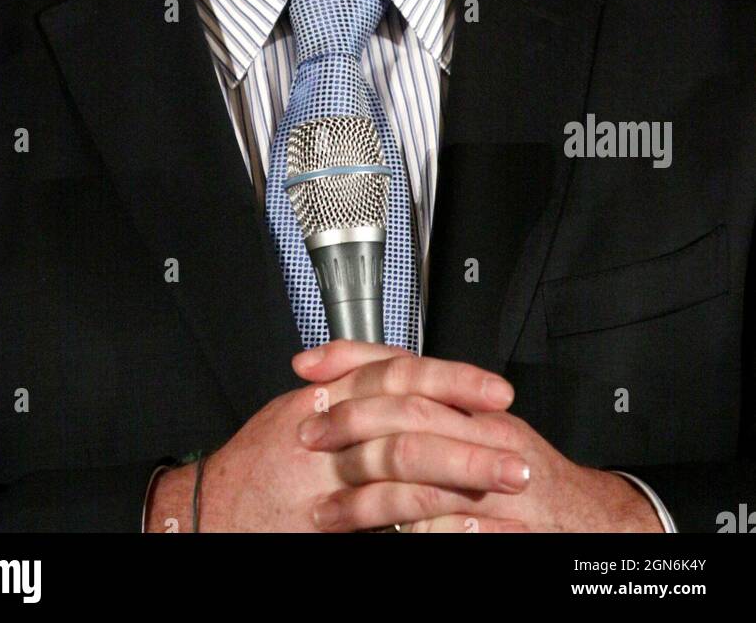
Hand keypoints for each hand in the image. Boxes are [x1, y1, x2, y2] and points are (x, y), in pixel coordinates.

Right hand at [146, 342, 518, 530]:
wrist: (209, 509)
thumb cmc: (255, 464)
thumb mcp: (299, 411)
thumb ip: (347, 387)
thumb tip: (401, 374)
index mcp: (327, 394)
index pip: (397, 372)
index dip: (451, 378)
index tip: (496, 391)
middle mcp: (327, 427)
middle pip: (409, 414)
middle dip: (469, 431)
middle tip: (517, 449)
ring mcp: (326, 475)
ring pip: (403, 461)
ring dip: (462, 473)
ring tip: (506, 483)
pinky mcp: (327, 517)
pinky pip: (385, 513)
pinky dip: (429, 517)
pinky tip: (464, 524)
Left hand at [294, 341, 665, 533]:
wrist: (592, 521)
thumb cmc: (526, 476)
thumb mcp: (480, 428)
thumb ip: (432, 407)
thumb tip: (363, 389)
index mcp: (476, 404)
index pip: (407, 365)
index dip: (354, 358)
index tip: (307, 366)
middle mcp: (486, 433)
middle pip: (407, 411)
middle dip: (349, 423)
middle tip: (307, 436)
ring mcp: (497, 481)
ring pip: (421, 473)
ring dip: (365, 496)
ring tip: (324, 512)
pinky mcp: (505, 529)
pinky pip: (451, 528)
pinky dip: (415, 533)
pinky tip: (384, 541)